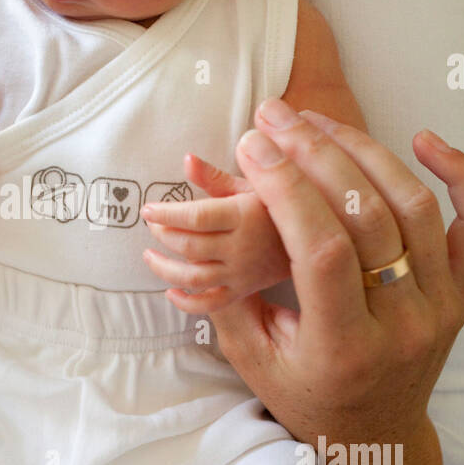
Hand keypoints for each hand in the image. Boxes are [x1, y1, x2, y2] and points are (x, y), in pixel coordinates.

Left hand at [140, 154, 289, 308]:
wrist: (316, 238)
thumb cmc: (278, 204)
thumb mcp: (251, 184)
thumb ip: (215, 177)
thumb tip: (186, 160)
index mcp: (243, 216)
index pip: (196, 218)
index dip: (166, 214)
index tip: (147, 209)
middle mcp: (241, 248)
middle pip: (190, 246)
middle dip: (163, 235)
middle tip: (152, 224)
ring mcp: (241, 273)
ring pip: (194, 278)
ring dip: (164, 269)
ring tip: (149, 255)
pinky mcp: (243, 290)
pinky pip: (211, 304)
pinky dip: (187, 303)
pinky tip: (170, 292)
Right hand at [199, 98, 463, 449]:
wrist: (375, 435)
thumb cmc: (307, 396)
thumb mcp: (252, 359)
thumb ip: (227, 293)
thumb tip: (192, 220)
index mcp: (344, 348)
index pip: (323, 250)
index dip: (287, 190)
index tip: (253, 149)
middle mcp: (402, 325)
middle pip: (367, 217)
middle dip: (313, 155)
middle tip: (274, 118)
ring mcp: (441, 306)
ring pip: (414, 208)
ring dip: (363, 152)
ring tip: (316, 122)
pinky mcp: (462, 293)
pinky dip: (460, 176)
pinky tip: (423, 140)